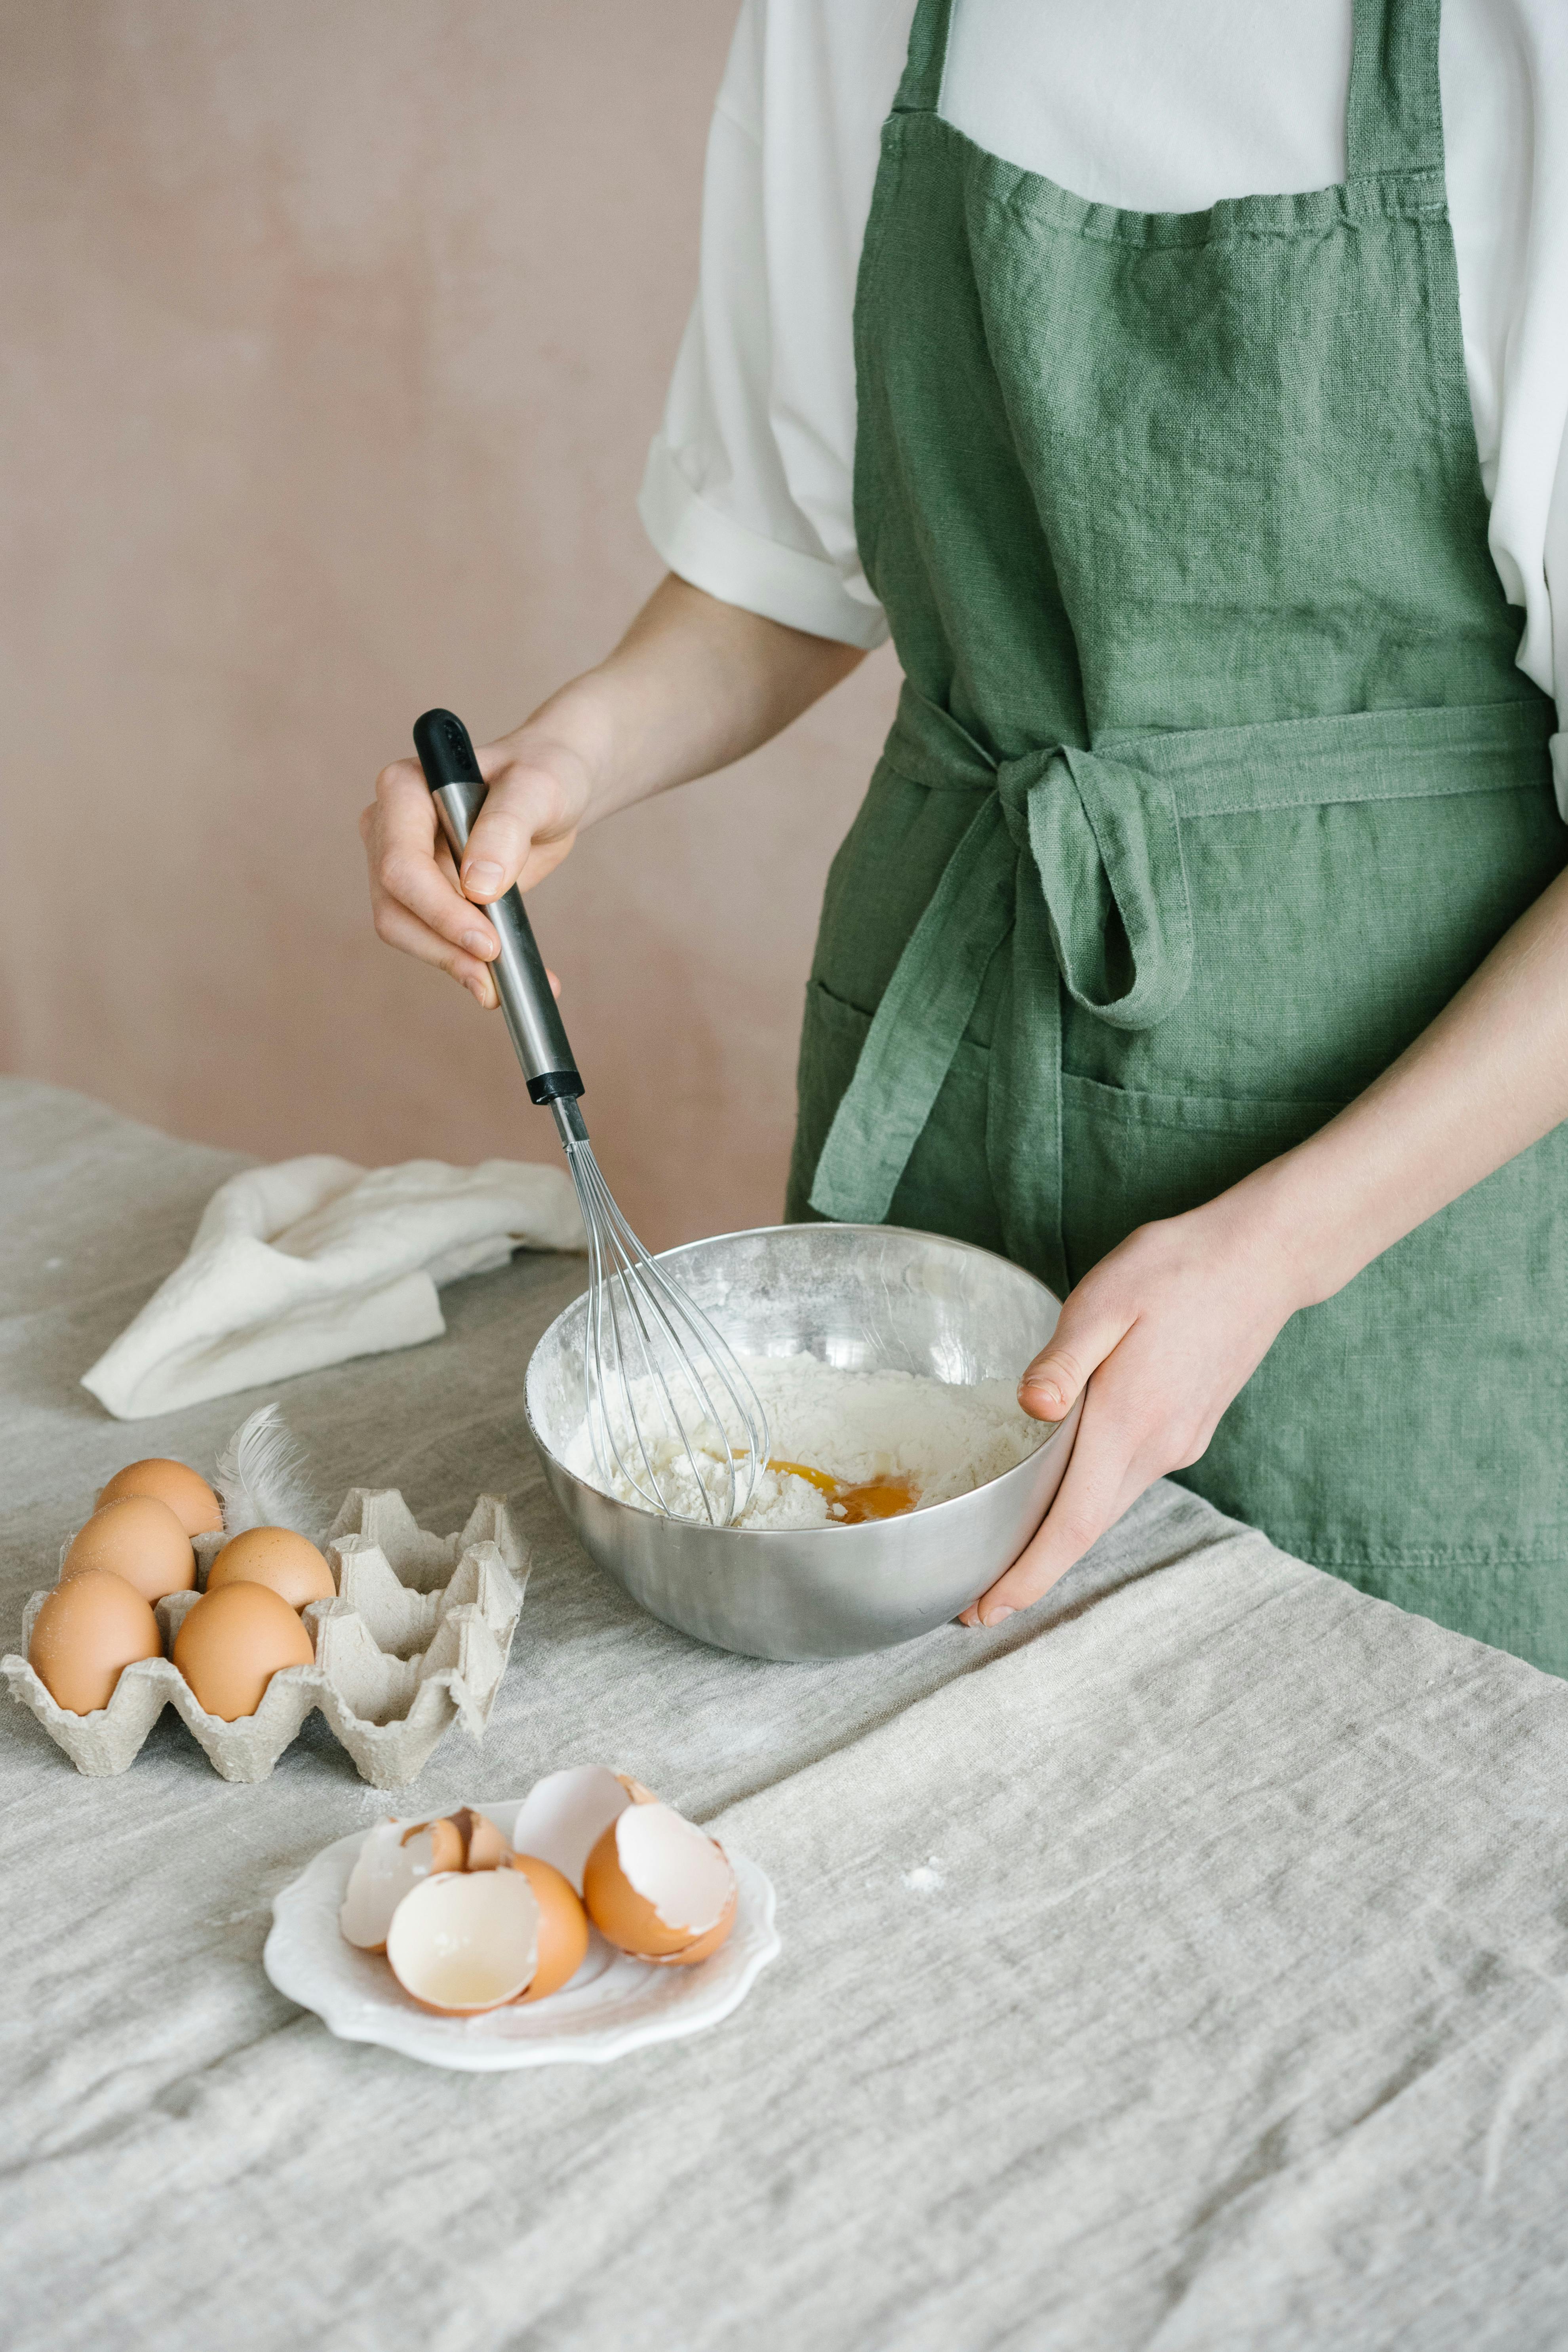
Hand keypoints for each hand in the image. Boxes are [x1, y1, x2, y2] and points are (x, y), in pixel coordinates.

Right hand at [361, 727, 594, 1007]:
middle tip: (494, 983)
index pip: (402, 864)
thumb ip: (506, 827)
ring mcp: (402, 865)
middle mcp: (389, 828)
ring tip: (502, 989)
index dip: (440, 911)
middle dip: (444, 949)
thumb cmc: (543, 776)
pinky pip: (433, 940)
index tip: (489, 944)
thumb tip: (478, 886)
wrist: (552, 792)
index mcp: (404, 790)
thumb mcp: (537, 790)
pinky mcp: (424, 897)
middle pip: (396, 907)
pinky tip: (504, 981)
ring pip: (407, 932)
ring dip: (454, 966)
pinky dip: (466, 965)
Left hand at [960, 1185, 1303, 1627]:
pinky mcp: (1190, 1429)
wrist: (1263, 1258)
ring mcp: (1179, 1442)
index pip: (1070, 1523)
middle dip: (1031, 1573)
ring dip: (1059, 1540)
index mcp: (1127, 1420)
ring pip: (1107, 1508)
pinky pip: (1128, 1480)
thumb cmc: (1176, 1269)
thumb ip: (1065, 1359)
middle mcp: (1157, 1446)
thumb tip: (1031, 1407)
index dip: (1026, 1574)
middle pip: (1085, 1530)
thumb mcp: (1105, 1298)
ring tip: (1010, 1558)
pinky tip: (1063, 1496)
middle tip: (978, 1605)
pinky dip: (1090, 1503)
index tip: (985, 1609)